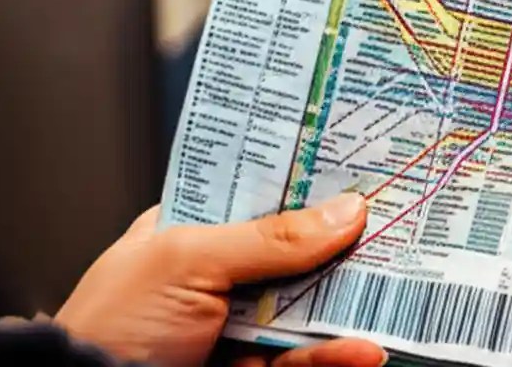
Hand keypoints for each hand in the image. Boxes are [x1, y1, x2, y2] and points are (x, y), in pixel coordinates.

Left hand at [55, 195, 386, 366]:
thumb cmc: (112, 328)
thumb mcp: (187, 262)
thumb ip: (268, 238)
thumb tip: (345, 211)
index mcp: (189, 230)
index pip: (258, 192)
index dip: (306, 180)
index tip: (359, 164)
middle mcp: (216, 274)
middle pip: (295, 249)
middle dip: (344, 239)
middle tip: (397, 222)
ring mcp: (235, 324)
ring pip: (308, 304)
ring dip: (352, 300)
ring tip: (399, 288)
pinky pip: (303, 357)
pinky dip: (337, 354)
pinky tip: (365, 350)